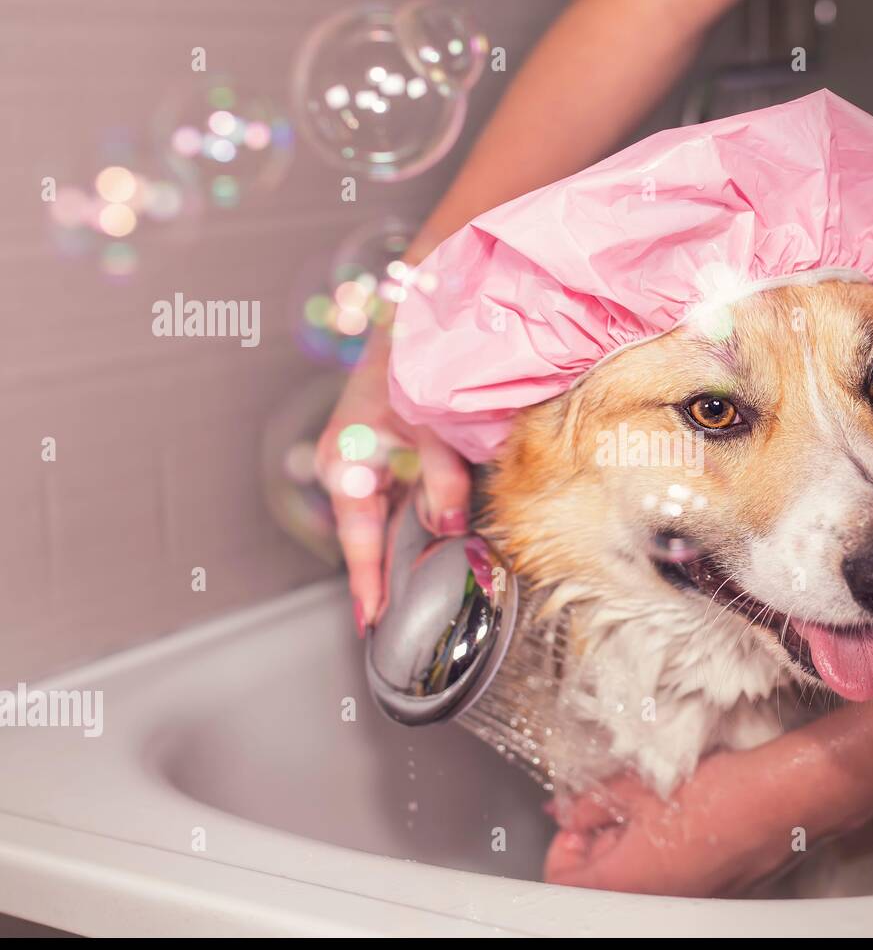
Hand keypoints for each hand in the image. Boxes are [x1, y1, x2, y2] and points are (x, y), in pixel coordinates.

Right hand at [315, 333, 470, 631]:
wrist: (410, 325)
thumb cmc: (411, 366)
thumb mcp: (430, 425)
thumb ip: (442, 478)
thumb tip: (449, 527)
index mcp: (347, 465)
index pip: (358, 540)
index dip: (368, 583)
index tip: (371, 621)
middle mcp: (352, 472)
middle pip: (373, 540)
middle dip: (389, 578)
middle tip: (401, 624)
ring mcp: (371, 469)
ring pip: (391, 524)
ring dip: (409, 552)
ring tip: (423, 593)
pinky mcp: (392, 463)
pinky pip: (405, 504)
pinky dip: (421, 524)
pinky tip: (440, 542)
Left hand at [542, 751, 799, 896]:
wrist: (780, 802)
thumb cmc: (718, 796)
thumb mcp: (637, 788)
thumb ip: (590, 804)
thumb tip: (569, 813)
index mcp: (625, 884)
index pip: (563, 883)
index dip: (564, 847)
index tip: (577, 822)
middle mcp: (653, 905)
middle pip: (601, 885)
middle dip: (599, 844)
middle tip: (616, 807)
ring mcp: (684, 904)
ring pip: (636, 884)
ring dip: (632, 849)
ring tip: (652, 809)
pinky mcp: (709, 895)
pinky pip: (670, 883)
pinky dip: (663, 856)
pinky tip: (680, 822)